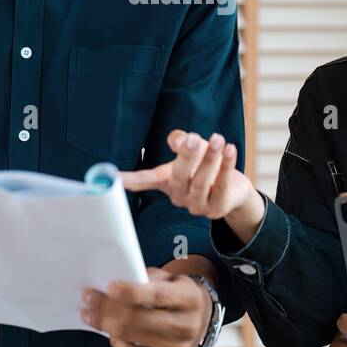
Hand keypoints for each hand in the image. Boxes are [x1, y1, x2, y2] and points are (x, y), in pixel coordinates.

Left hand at [81, 267, 210, 346]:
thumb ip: (146, 279)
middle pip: (137, 319)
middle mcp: (186, 326)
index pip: (157, 296)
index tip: (109, 287)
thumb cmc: (177, 294)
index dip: (131, 293)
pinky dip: (116, 340)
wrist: (199, 319)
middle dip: (107, 308)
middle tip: (88, 298)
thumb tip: (112, 287)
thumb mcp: (169, 278)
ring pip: (130, 337)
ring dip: (104, 324)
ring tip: (89, 313)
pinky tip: (110, 330)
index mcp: (189, 299)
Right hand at [120, 130, 258, 222]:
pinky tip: (230, 150)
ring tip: (218, 139)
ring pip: (201, 182)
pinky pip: (221, 186)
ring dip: (210, 159)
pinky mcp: (217, 208)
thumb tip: (179, 141)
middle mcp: (179, 196)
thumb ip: (181, 141)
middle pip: (178, 178)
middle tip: (192, 139)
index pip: (145, 181)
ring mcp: (197, 206)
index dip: (129, 180)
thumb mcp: (191, 149)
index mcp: (166, 183)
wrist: (232, 190)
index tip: (113, 178)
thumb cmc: (204, 167)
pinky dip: (226, 166)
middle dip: (186, 157)